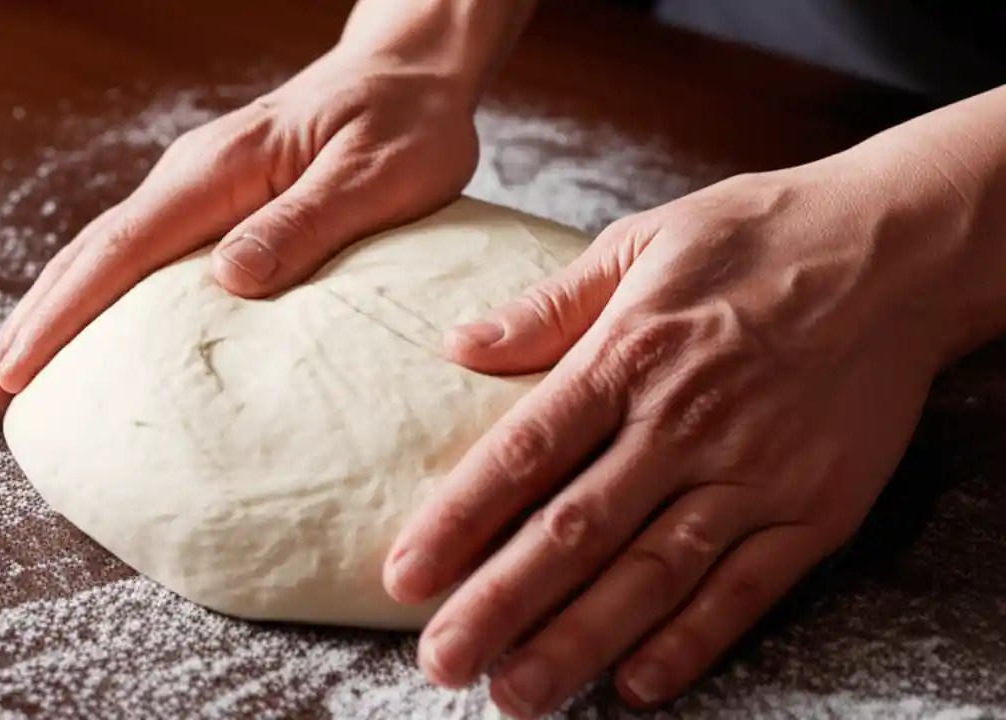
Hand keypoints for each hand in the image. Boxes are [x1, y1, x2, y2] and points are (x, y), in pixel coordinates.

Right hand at [0, 46, 478, 424]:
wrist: (409, 70)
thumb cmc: (405, 123)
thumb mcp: (374, 175)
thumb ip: (303, 224)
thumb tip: (227, 281)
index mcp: (220, 171)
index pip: (120, 251)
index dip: (62, 318)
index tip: (14, 376)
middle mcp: (190, 178)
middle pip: (86, 259)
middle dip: (25, 332)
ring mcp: (196, 188)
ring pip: (101, 258)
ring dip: (47, 319)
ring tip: (4, 384)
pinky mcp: (213, 202)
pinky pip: (135, 257)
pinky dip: (94, 302)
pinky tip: (84, 338)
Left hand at [383, 154, 971, 715]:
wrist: (901, 247)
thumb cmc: (757, 237)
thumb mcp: (641, 242)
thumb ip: (547, 305)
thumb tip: (457, 345)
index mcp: (631, 353)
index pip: (526, 451)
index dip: (459, 519)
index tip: (405, 576)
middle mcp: (686, 422)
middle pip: (577, 530)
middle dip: (502, 603)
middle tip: (442, 662)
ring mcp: (756, 472)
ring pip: (652, 575)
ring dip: (579, 642)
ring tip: (517, 695)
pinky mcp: (818, 508)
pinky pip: (746, 590)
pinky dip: (692, 642)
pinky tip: (637, 684)